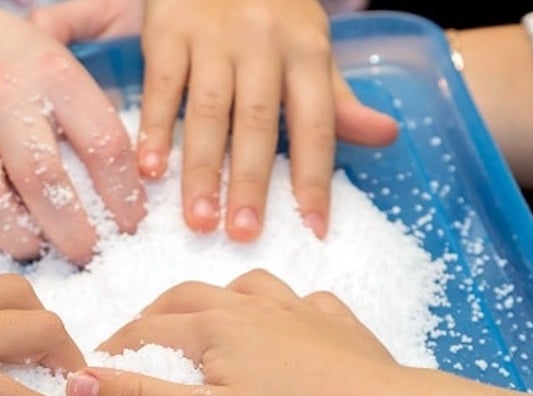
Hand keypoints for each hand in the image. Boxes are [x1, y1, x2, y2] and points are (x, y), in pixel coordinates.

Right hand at [0, 0, 146, 265]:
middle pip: (43, 178)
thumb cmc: (7, 55)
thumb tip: (136, 180)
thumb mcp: (59, 61)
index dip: (123, 195)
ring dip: (14, 236)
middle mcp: (5, 94)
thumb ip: (91, 113)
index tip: (130, 225)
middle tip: (87, 254)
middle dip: (71, 231)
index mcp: (53, 74)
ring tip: (34, 250)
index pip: (103, 143)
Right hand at [31, 0, 399, 240]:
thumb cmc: (271, 11)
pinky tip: (147, 171)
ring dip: (202, 169)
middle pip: (258, 123)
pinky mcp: (168, 31)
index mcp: (306, 53)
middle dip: (251, 183)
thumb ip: (338, 98)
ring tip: (199, 220)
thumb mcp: (311, 46)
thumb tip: (385, 137)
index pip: (316, 126)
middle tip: (244, 235)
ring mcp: (213, 38)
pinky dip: (153, 129)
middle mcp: (263, 46)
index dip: (314, 179)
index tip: (313, 229)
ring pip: (209, 111)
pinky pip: (162, 86)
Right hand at [65, 268, 401, 395]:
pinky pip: (298, 300)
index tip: (93, 369)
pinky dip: (278, 307)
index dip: (113, 349)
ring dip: (212, 301)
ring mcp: (294, 307)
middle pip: (185, 297)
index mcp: (210, 325)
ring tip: (204, 322)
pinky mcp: (332, 320)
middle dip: (154, 316)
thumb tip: (75, 383)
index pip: (144, 330)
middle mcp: (247, 304)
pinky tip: (282, 324)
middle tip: (138, 342)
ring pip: (240, 288)